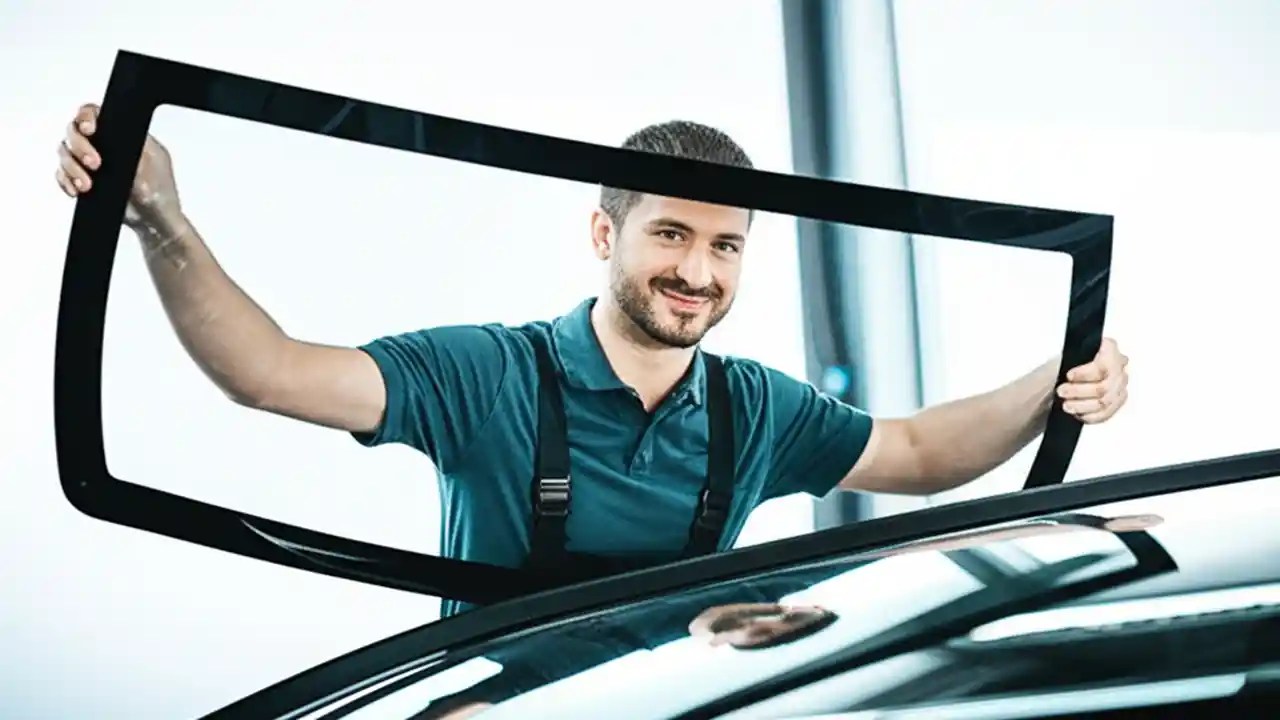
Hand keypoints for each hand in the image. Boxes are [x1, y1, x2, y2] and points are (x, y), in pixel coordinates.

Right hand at [56, 102, 182, 231]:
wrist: (153, 224)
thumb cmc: (161, 197)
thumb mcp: (153, 173)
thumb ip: (134, 154)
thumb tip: (117, 139)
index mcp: (125, 136)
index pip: (97, 113)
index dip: (87, 117)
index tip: (90, 130)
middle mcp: (106, 146)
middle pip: (75, 131)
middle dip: (80, 147)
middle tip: (94, 164)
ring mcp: (93, 162)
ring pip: (66, 152)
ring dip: (71, 167)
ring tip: (86, 185)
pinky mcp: (84, 179)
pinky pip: (63, 174)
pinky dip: (65, 181)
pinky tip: (76, 191)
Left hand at [1057, 337, 1128, 423]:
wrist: (1064, 376)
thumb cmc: (1064, 363)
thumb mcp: (1063, 356)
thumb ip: (1069, 360)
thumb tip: (1063, 369)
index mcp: (1109, 348)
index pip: (1104, 365)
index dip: (1085, 373)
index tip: (1068, 376)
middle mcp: (1119, 365)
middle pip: (1105, 386)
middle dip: (1079, 392)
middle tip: (1061, 391)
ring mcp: (1120, 385)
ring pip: (1106, 402)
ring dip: (1083, 406)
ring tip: (1066, 405)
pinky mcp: (1117, 401)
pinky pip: (1107, 413)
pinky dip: (1090, 416)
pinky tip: (1078, 414)